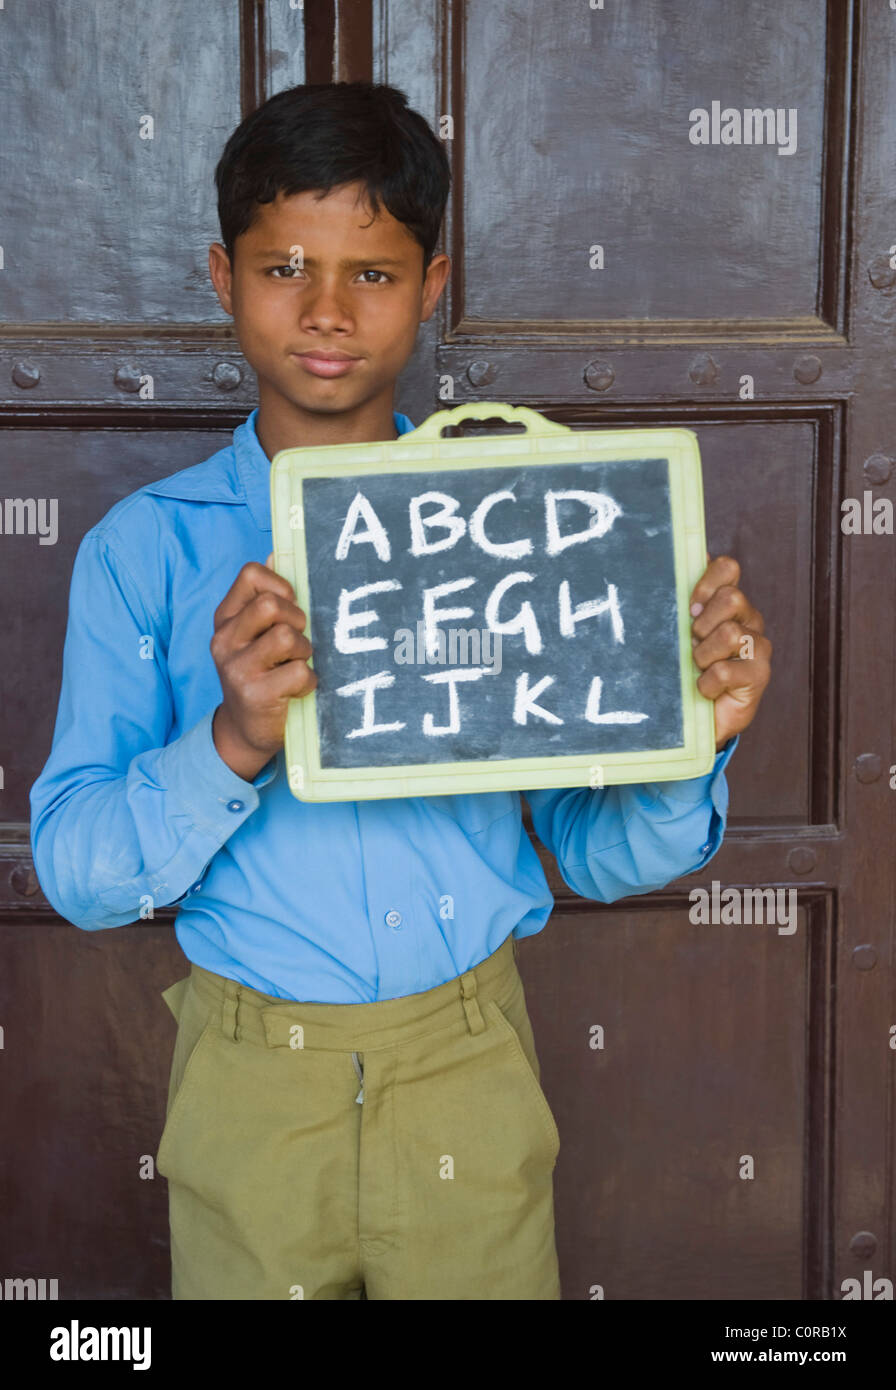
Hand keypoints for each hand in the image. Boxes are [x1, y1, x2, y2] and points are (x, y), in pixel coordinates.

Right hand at [210, 556, 316, 779]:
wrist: (246, 731)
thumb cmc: (261, 675)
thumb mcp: (255, 636)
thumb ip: (265, 598)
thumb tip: (276, 553)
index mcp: (226, 619)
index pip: (250, 574)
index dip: (280, 585)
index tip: (291, 606)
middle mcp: (225, 640)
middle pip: (271, 605)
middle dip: (297, 620)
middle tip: (299, 641)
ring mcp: (237, 668)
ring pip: (286, 637)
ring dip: (304, 651)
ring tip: (297, 665)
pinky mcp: (255, 694)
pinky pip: (298, 673)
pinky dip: (308, 681)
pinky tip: (297, 689)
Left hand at [689, 555, 770, 750]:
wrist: (696, 719)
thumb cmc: (685, 671)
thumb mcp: (678, 634)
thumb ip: (681, 603)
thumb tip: (682, 562)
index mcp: (729, 603)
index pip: (727, 569)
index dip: (706, 582)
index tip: (690, 607)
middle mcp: (749, 619)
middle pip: (732, 598)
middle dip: (703, 624)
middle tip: (694, 644)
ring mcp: (759, 647)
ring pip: (729, 634)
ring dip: (703, 656)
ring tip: (700, 669)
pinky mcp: (760, 675)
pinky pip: (724, 671)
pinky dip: (706, 684)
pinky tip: (707, 690)